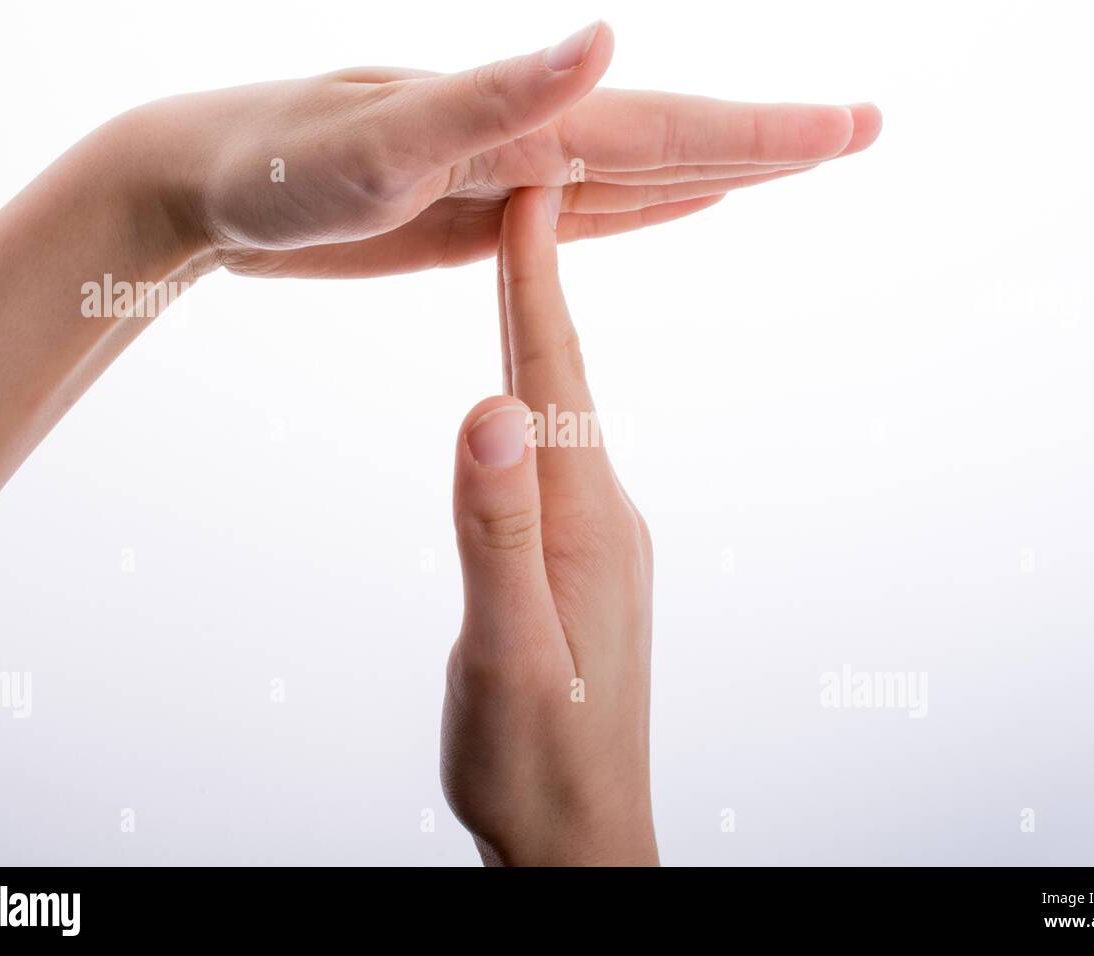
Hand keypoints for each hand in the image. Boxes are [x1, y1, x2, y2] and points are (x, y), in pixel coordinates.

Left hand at [131, 21, 879, 277]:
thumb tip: (610, 38)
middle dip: (771, 141)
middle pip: (677, 139)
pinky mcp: (486, 213)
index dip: (769, 131)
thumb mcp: (383, 136)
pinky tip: (680, 201)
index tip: (858, 127)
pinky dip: (645, 206)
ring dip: (721, 168)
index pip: (672, 125)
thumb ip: (497, 97)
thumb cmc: (275, 165)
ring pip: (641, 173)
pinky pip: (587, 212)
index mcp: (525, 119)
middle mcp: (532, 136)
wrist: (202, 186)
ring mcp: (513, 174)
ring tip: (791, 161)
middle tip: (861, 133)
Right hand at [440, 187, 656, 865]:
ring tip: (523, 276)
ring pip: (562, 424)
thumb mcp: (506, 648)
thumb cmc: (538, 757)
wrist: (582, 837)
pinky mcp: (584, 571)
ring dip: (541, 344)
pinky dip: (540, 409)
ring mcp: (600, 546)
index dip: (536, 288)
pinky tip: (529, 406)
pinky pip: (558, 467)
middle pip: (564, 388)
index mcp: (582, 526)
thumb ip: (495, 530)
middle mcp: (603, 521)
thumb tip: (491, 407)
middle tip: (528, 201)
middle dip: (539, 292)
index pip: (554, 384)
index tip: (530, 197)